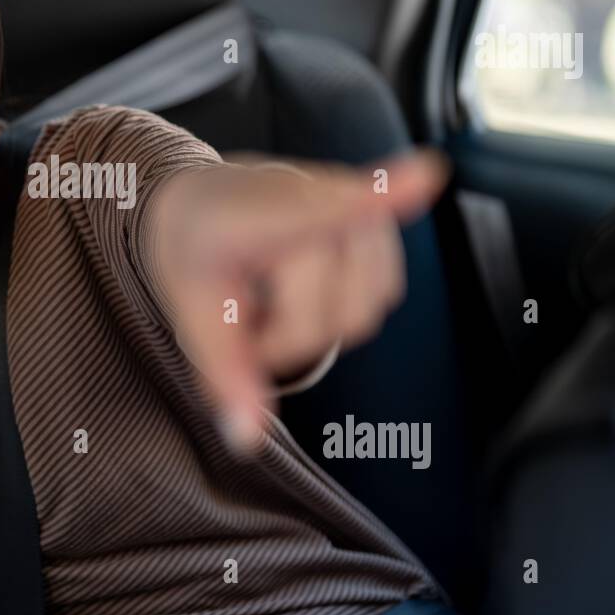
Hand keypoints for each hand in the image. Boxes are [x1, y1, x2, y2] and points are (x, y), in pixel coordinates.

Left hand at [154, 149, 449, 452]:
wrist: (200, 201)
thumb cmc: (196, 252)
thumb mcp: (190, 313)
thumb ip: (223, 374)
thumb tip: (248, 438)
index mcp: (254, 213)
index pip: (317, 208)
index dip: (374, 195)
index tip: (424, 176)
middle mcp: (313, 196)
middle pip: (332, 317)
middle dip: (288, 339)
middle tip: (247, 318)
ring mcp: (353, 203)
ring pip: (364, 311)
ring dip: (321, 324)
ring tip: (276, 296)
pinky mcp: (380, 219)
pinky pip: (384, 295)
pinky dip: (347, 306)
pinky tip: (310, 284)